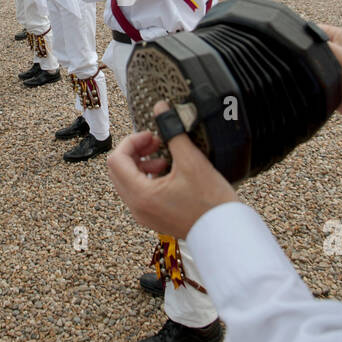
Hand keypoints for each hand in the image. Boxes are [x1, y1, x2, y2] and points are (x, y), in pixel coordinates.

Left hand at [107, 102, 236, 239]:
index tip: (152, 136)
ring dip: (141, 164)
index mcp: (140, 194)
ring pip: (127, 182)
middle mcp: (136, 207)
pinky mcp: (153, 218)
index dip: (132, 141)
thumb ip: (173, 131)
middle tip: (157, 143)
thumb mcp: (192, 161)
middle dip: (135, 151)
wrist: (225, 232)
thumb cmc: (211, 202)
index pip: (116, 160)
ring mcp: (143, 215)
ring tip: (164, 158)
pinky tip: (169, 172)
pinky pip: (138, 193)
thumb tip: (161, 108)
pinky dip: (146, 178)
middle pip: (117, 171)